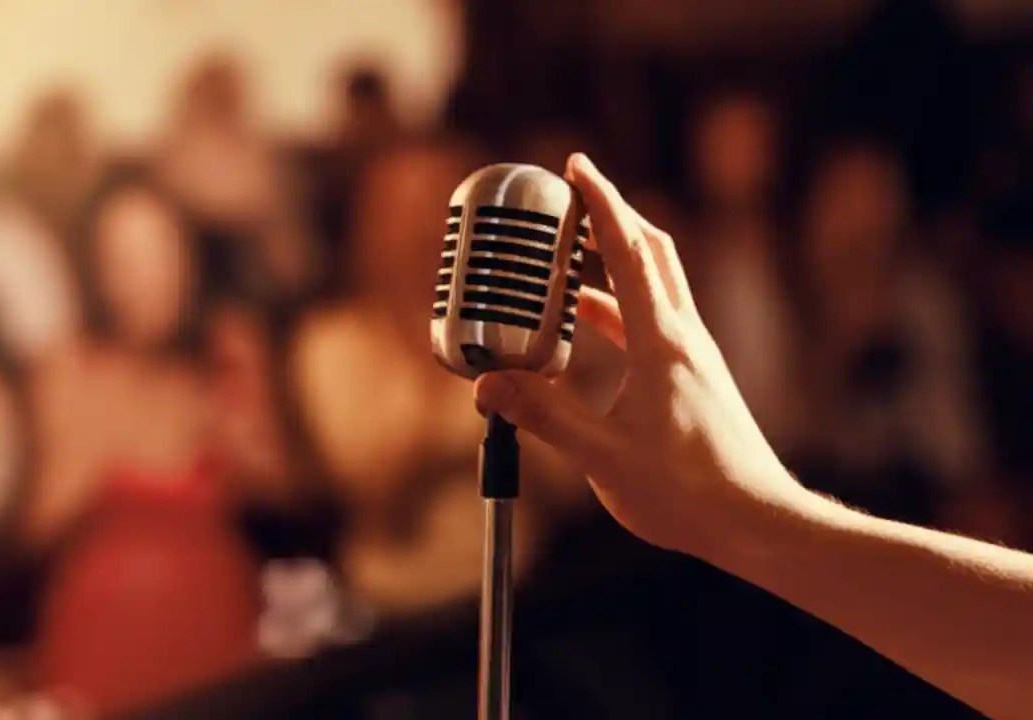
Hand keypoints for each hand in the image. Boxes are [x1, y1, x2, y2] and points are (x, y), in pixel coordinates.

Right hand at [475, 154, 808, 558]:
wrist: (755, 521)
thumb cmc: (687, 492)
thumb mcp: (601, 457)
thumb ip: (543, 416)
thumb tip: (489, 385)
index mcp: (662, 344)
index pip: (629, 252)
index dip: (601, 202)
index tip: (577, 165)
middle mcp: (683, 338)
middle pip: (652, 251)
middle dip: (612, 214)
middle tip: (574, 196)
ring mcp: (693, 356)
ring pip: (656, 284)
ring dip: (614, 259)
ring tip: (568, 257)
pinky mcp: (694, 377)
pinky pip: (653, 319)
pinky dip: (619, 305)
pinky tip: (590, 324)